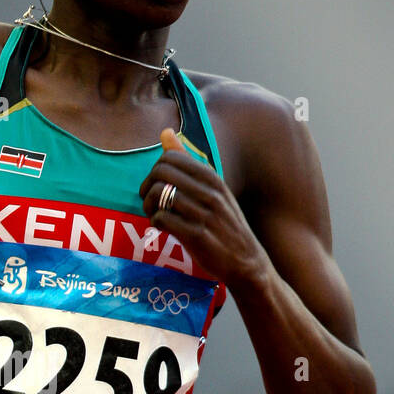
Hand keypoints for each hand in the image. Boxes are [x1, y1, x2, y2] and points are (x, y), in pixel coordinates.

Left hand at [140, 128, 265, 287]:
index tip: (157, 188)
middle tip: (150, 203)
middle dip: (147, 187)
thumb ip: (187, 162)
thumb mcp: (213, 189)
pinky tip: (162, 228)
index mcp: (212, 178)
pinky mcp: (196, 236)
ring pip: (159, 194)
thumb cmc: (224, 224)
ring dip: (148, 206)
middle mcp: (209, 192)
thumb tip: (165, 132)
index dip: (155, 172)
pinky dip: (155, 222)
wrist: (246, 262)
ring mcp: (204, 214)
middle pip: (160, 173)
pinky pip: (161, 218)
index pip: (170, 158)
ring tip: (154, 215)